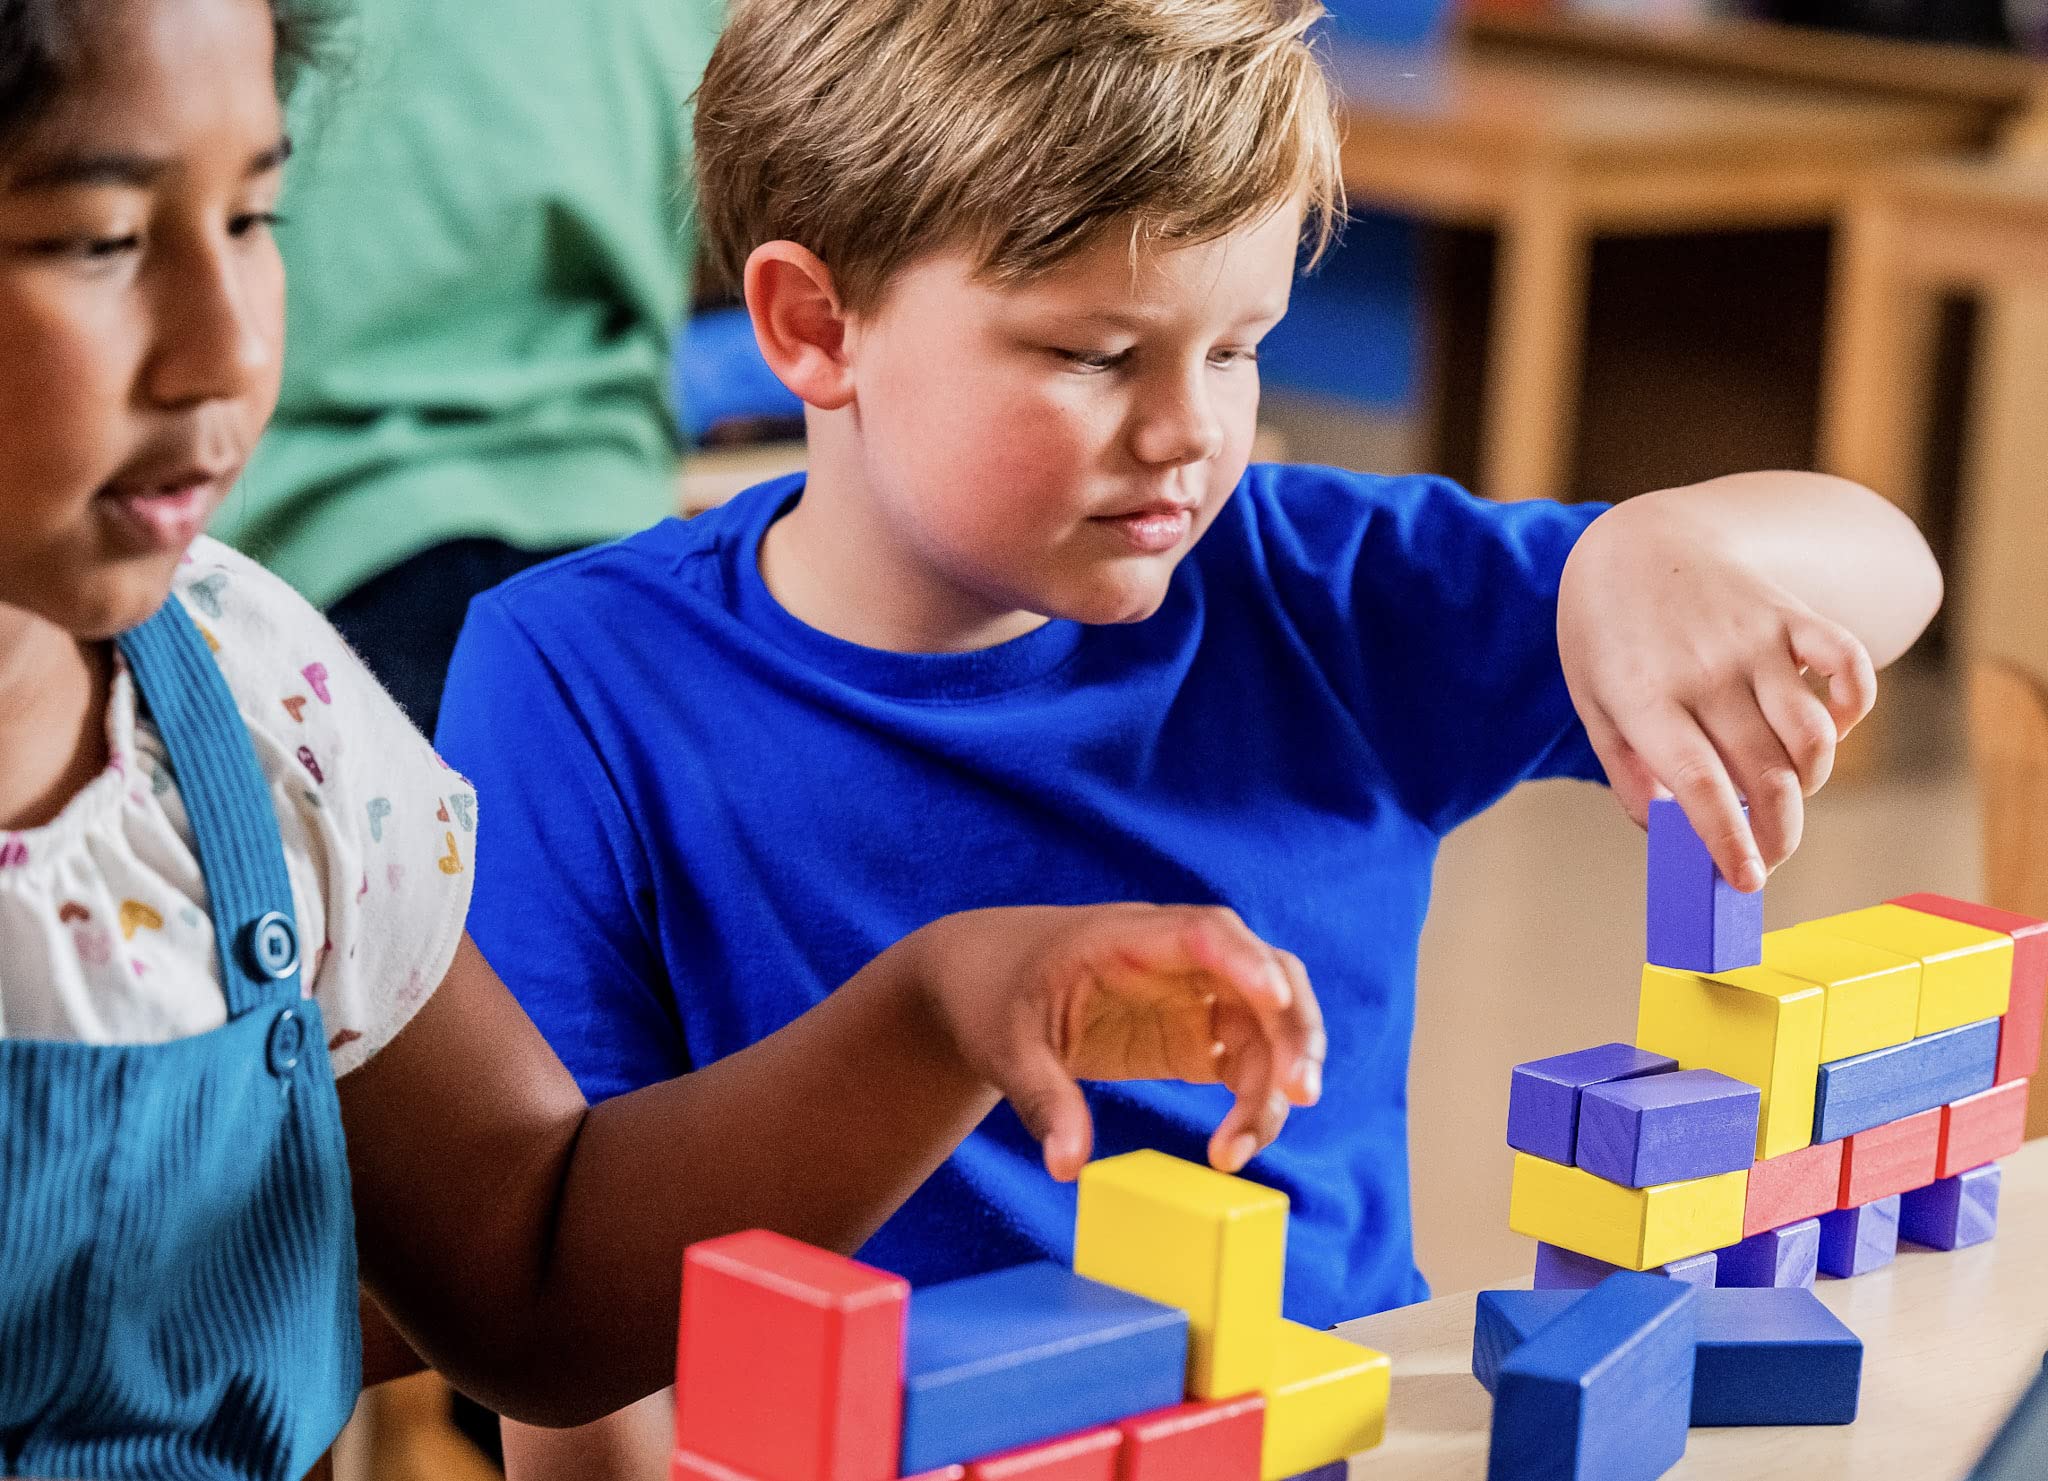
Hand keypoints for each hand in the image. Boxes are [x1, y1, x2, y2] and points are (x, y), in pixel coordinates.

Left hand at [907, 904, 1324, 1181]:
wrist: (984, 984)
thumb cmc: (995, 997)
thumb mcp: (1006, 1049)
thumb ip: (1044, 1101)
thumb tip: (1068, 1166)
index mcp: (1129, 937)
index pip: (1206, 932)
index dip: (1246, 960)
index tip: (1273, 996)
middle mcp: (1178, 958)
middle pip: (1267, 973)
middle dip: (1294, 1029)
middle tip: (1299, 1094)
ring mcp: (1194, 995)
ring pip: (1270, 1024)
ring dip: (1278, 1079)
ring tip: (1238, 1150)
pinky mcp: (1196, 1034)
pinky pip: (1249, 1061)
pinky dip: (1255, 1101)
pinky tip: (1231, 1148)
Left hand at [1558, 496, 1876, 890]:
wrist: (1638, 542)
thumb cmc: (1609, 636)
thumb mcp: (1593, 703)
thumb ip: (1628, 773)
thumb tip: (1671, 835)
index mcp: (1645, 699)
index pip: (1702, 786)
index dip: (1730, 841)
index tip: (1747, 881)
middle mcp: (1705, 671)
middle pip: (1765, 773)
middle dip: (1779, 832)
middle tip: (1772, 854)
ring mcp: (1754, 640)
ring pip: (1812, 734)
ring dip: (1812, 781)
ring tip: (1787, 791)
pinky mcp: (1791, 615)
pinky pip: (1849, 666)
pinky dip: (1854, 710)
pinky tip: (1829, 731)